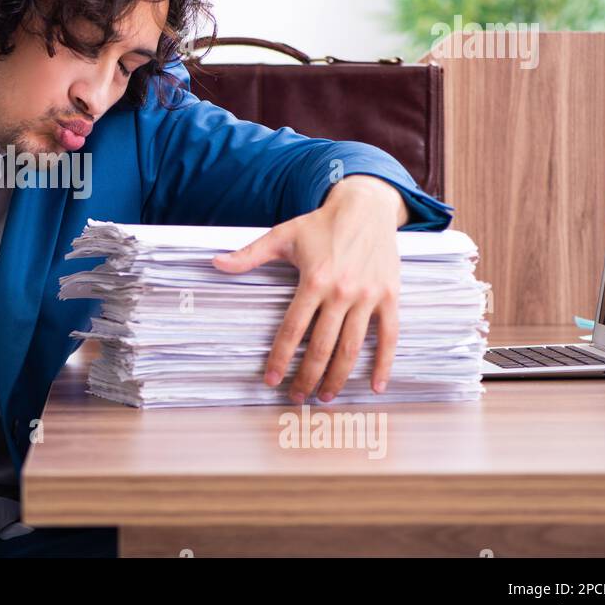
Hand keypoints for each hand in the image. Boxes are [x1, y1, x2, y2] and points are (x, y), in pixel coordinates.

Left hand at [211, 175, 405, 401]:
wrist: (366, 207)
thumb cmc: (321, 224)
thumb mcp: (282, 235)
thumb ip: (249, 255)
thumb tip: (215, 263)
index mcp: (314, 280)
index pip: (293, 329)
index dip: (280, 358)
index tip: (270, 380)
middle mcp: (343, 292)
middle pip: (322, 346)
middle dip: (307, 376)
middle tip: (296, 397)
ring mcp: (369, 296)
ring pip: (352, 347)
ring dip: (338, 377)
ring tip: (325, 397)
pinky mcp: (390, 296)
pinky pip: (390, 336)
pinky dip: (384, 363)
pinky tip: (375, 386)